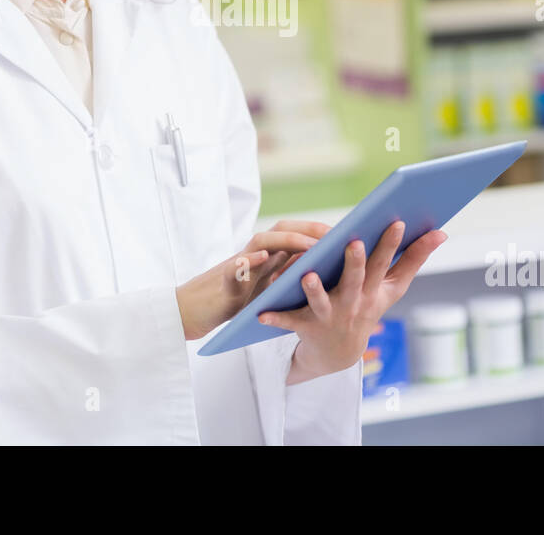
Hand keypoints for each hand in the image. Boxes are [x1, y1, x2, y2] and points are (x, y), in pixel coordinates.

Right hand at [175, 220, 331, 340]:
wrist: (196, 312)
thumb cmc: (236, 302)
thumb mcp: (268, 290)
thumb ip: (289, 276)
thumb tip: (326, 273)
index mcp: (268, 257)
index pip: (296, 235)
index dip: (320, 232)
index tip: (348, 233)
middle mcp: (255, 255)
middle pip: (282, 230)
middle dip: (309, 230)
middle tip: (334, 237)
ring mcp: (238, 265)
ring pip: (261, 242)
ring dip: (285, 241)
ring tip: (309, 247)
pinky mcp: (222, 281)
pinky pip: (232, 269)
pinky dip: (244, 263)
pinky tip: (257, 261)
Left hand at [258, 220, 445, 382]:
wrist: (338, 354)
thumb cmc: (367, 307)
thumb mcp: (392, 289)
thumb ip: (415, 259)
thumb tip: (442, 232)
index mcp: (373, 290)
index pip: (385, 264)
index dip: (392, 244)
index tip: (398, 222)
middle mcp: (353, 303)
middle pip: (355, 280)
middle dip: (356, 263)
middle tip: (355, 243)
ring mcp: (329, 316)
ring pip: (321, 302)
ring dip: (315, 290)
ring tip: (308, 274)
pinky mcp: (305, 328)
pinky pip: (289, 322)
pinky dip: (275, 319)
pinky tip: (261, 314)